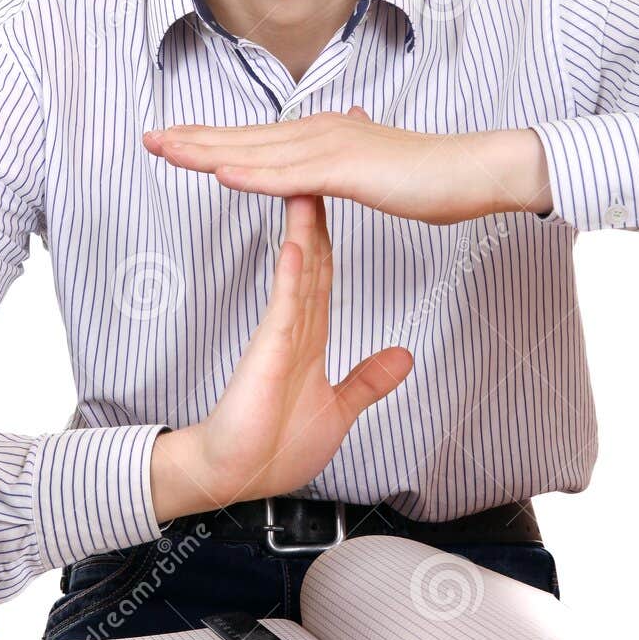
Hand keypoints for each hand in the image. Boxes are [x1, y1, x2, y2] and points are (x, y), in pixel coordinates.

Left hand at [143, 108, 551, 224]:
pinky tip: (221, 175)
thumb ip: (350, 162)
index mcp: (324, 135)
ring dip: (208, 151)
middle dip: (193, 140)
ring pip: (258, 152)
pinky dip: (253, 174)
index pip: (256, 139)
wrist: (475, 169)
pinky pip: (291, 176)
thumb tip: (336, 151)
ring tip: (166, 151)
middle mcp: (321, 133)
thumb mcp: (377, 169)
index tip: (174, 141)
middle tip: (148, 139)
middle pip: (245, 139)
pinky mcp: (348, 170)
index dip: (212, 139)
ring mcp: (332, 148)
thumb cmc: (433, 176)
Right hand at [149, 194, 412, 519]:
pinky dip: (293, 275)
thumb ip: (368, 380)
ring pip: (298, 271)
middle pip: (312, 256)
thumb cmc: (275, 449)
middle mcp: (294, 326)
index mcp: (309, 335)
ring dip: (305, 227)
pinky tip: (298, 243)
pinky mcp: (267, 353)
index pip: (325, 268)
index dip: (335, 229)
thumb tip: (403, 356)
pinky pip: (285, 307)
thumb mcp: (338, 410)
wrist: (235, 477)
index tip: (342, 191)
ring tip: (308, 183)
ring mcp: (279, 336)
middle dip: (319, 209)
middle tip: (321, 162)